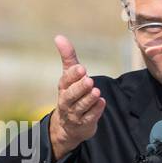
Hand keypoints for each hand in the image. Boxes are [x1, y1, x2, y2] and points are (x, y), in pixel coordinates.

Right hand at [48, 35, 105, 159]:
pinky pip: (90, 117)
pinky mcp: (84, 123)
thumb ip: (68, 57)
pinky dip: (96, 111)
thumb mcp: (69, 76)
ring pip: (81, 107)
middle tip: (89, 81)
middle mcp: (67, 101)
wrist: (68, 125)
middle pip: (71, 95)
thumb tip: (59, 37)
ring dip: (89, 99)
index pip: (66, 81)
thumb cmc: (70, 94)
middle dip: (80, 88)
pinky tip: (102, 103)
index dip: (73, 75)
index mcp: (63, 87)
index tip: (81, 68)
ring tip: (97, 92)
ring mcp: (75, 114)